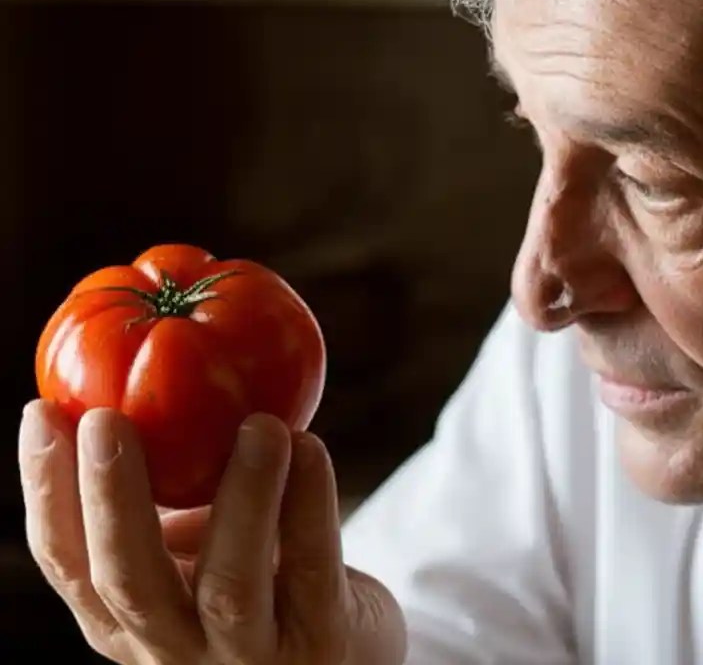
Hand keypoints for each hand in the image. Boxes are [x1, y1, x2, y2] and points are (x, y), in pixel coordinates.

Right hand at [18, 401, 407, 664]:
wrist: (349, 655)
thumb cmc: (261, 581)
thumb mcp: (197, 545)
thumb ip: (168, 489)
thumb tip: (131, 376)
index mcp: (126, 623)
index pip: (68, 563)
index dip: (46, 490)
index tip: (42, 411)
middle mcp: (176, 651)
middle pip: (129, 583)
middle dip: (113, 498)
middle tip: (109, 417)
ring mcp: (251, 657)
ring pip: (231, 585)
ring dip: (244, 496)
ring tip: (260, 423)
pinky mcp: (322, 643)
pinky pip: (314, 567)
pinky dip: (310, 504)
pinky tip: (311, 448)